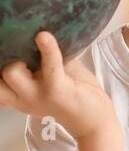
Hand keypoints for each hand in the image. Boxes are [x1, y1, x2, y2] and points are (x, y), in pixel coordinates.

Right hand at [0, 31, 114, 139]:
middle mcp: (22, 97)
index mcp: (17, 95)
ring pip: (11, 72)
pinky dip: (48, 49)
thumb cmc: (74, 94)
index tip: (1, 51)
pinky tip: (45, 37)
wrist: (97, 122)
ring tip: (35, 46)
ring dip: (20, 56)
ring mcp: (38, 95)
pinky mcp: (57, 91)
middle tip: (21, 53)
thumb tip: (36, 29)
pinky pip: (49, 66)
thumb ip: (38, 58)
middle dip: (2, 60)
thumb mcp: (50, 77)